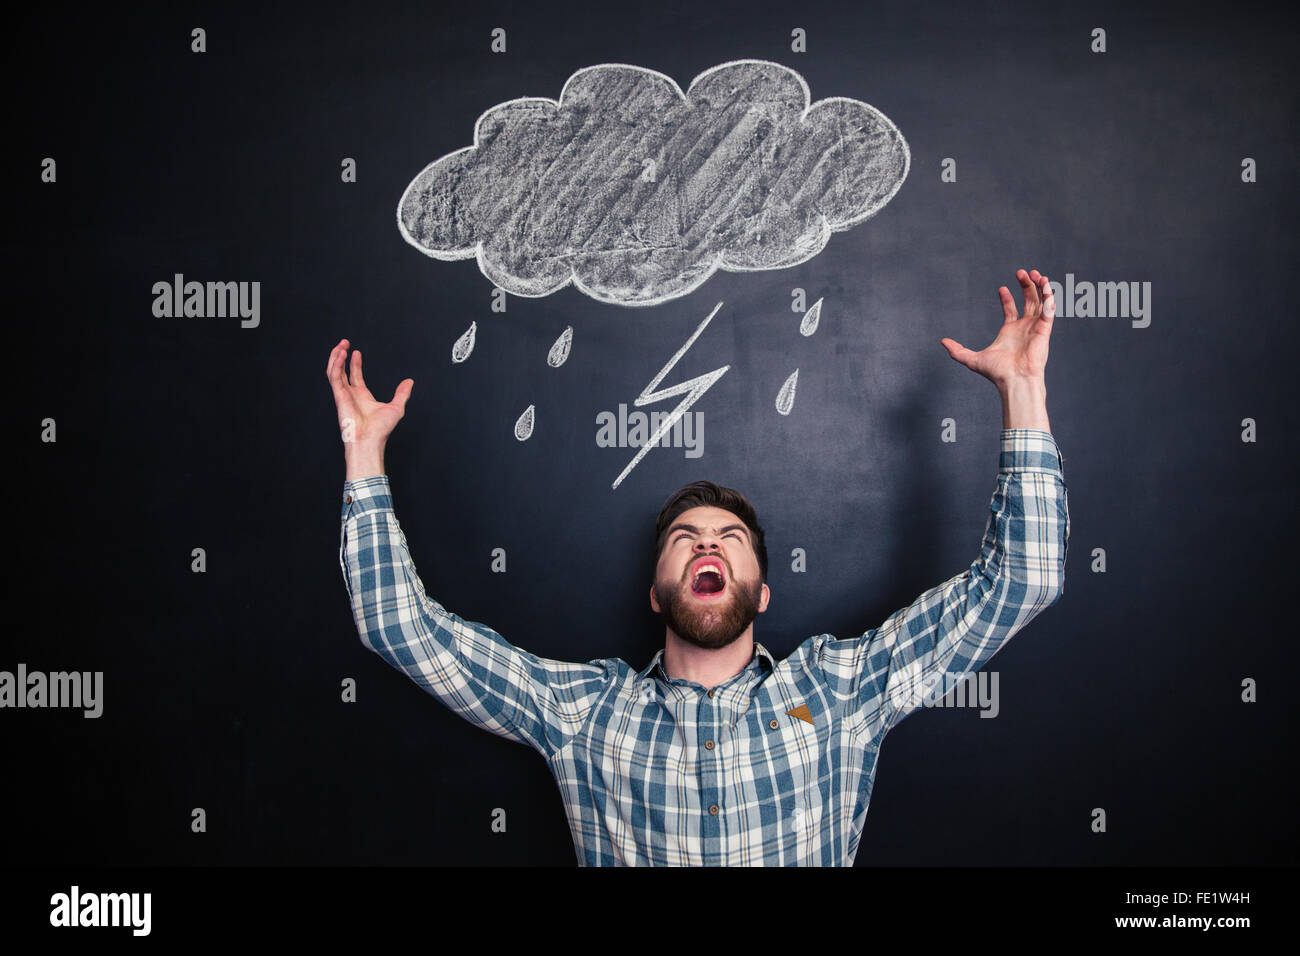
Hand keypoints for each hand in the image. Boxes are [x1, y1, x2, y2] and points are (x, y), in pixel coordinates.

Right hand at [325, 339, 412, 447]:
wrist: (370, 439)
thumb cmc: (380, 429)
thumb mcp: (396, 407)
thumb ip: (401, 394)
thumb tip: (409, 382)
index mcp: (361, 396)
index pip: (354, 376)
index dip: (354, 363)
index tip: (356, 352)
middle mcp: (350, 394)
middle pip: (341, 371)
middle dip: (341, 356)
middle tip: (345, 343)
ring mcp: (343, 394)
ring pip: (334, 371)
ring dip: (336, 357)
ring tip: (341, 345)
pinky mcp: (339, 396)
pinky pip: (334, 377)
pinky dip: (335, 365)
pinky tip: (341, 355)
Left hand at [941, 269, 1053, 386]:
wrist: (1014, 380)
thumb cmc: (997, 372)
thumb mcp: (972, 359)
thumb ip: (957, 350)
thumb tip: (942, 342)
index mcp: (1010, 332)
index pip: (1011, 310)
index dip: (1007, 298)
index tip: (1002, 288)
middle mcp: (1024, 328)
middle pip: (1028, 301)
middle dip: (1026, 286)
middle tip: (1022, 272)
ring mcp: (1035, 327)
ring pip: (1041, 302)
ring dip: (1039, 286)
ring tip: (1034, 273)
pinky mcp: (1044, 329)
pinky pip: (1049, 309)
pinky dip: (1048, 296)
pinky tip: (1044, 284)